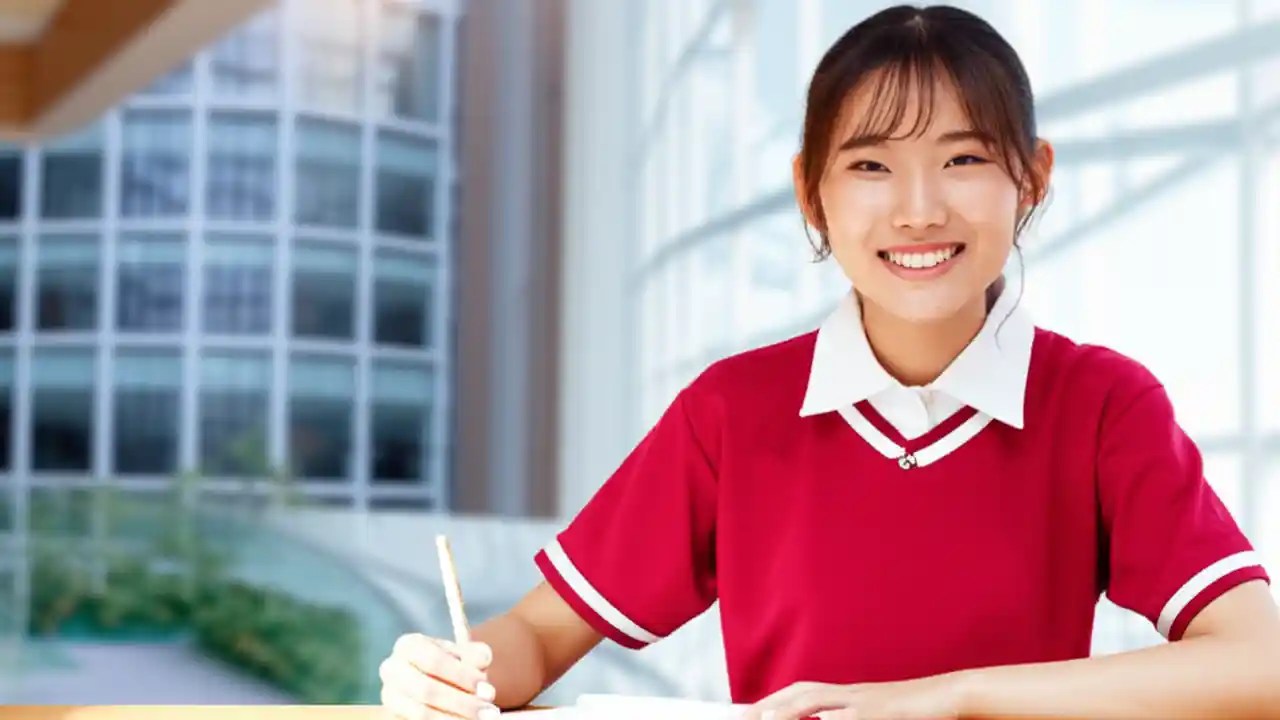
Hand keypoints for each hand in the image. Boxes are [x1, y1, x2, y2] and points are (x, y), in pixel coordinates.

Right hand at [380, 633, 499, 719]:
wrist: (434, 683)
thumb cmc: (453, 665)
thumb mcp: (466, 654)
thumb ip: (477, 654)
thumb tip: (482, 661)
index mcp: (408, 646)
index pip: (433, 660)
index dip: (462, 676)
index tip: (486, 689)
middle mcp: (392, 670)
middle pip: (426, 690)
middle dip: (462, 703)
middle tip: (490, 712)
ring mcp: (389, 696)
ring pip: (422, 714)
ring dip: (455, 719)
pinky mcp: (393, 717)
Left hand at [745, 673, 969, 719]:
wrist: (951, 697)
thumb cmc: (914, 711)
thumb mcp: (876, 715)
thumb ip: (848, 718)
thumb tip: (826, 719)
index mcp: (850, 695)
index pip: (804, 693)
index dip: (774, 700)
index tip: (748, 712)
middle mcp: (853, 693)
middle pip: (804, 692)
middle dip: (772, 703)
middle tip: (746, 716)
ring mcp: (868, 701)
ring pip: (821, 700)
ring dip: (791, 708)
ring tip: (766, 719)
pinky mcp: (884, 711)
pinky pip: (853, 715)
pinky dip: (835, 718)